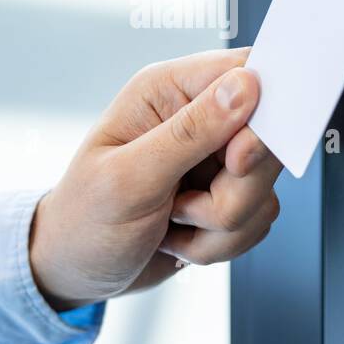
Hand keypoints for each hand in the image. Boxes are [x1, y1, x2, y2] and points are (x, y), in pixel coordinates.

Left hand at [28, 47, 282, 309]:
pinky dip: (223, 242)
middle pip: (267, 137)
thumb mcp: (130, 178)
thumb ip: (191, 132)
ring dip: (223, 224)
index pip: (245, 71)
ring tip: (173, 223)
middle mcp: (196, 117)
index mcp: (167, 90)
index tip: (237, 160)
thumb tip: (246, 86)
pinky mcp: (227, 195)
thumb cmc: (83, 220)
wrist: (76, 272)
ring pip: (265, 186)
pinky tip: (181, 239)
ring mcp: (214, 158)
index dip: (261, 113)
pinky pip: (259, 217)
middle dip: (234, 189)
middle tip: (185, 205)